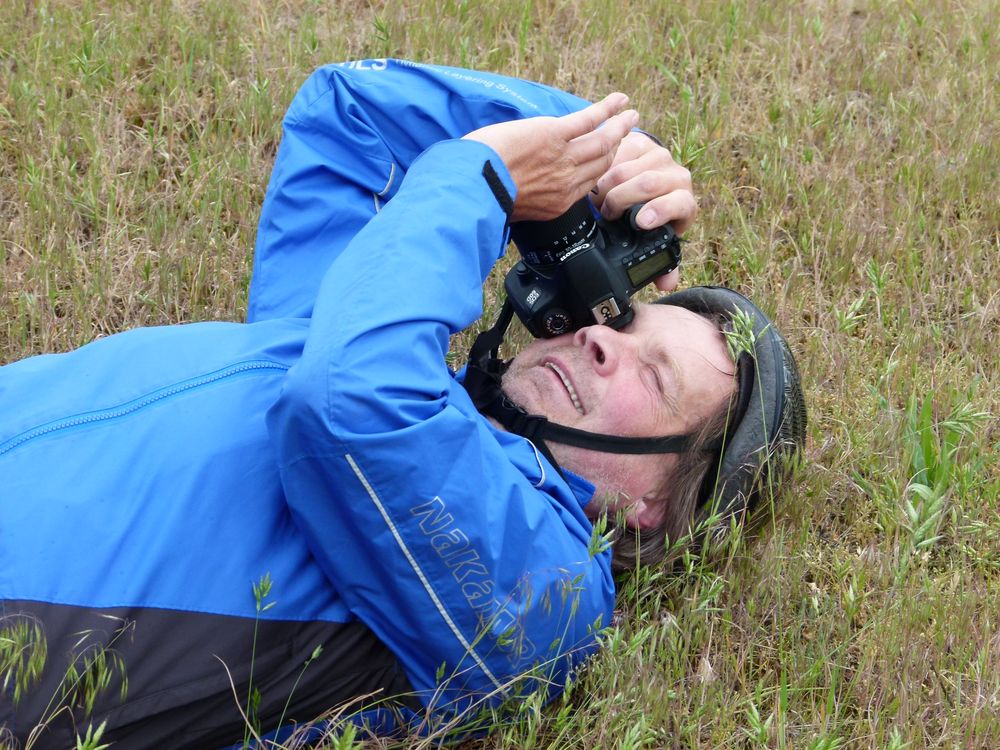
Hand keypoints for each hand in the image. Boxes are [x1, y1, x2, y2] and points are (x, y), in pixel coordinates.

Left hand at [464, 94, 638, 221]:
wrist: (474, 188)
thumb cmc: (483, 196)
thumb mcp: (511, 209)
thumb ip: (526, 200)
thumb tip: (523, 193)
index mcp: (556, 203)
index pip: (588, 185)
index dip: (602, 170)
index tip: (609, 158)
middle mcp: (566, 182)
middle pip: (602, 164)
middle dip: (616, 148)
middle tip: (626, 134)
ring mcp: (564, 158)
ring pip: (602, 142)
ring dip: (619, 126)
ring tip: (630, 116)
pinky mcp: (555, 136)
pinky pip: (588, 121)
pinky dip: (606, 109)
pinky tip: (619, 100)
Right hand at [591, 131, 695, 290]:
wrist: (650, 184)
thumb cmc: (653, 218)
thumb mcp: (658, 238)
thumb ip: (663, 262)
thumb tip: (666, 283)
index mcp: (685, 202)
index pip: (680, 202)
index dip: (660, 211)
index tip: (639, 222)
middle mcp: (677, 177)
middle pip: (648, 183)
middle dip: (621, 200)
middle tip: (605, 214)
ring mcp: (660, 157)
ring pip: (628, 168)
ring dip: (607, 186)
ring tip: (597, 200)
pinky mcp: (642, 144)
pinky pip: (618, 153)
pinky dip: (603, 168)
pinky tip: (596, 180)